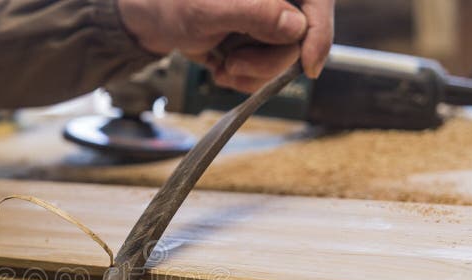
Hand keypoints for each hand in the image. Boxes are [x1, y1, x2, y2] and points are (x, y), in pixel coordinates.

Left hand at [118, 0, 334, 90]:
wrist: (151, 21)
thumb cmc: (172, 3)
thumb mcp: (209, 9)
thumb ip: (254, 12)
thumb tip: (296, 25)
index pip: (318, 2)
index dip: (320, 34)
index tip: (309, 66)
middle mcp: (277, 0)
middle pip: (301, 38)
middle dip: (269, 61)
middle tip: (233, 64)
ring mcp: (269, 22)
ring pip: (285, 60)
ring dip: (253, 74)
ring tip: (223, 67)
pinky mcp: (258, 44)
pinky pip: (268, 72)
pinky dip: (246, 79)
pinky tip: (222, 70)